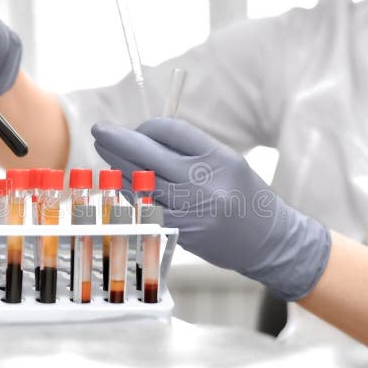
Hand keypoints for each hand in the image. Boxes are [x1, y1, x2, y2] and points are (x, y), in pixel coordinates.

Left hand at [92, 118, 331, 300]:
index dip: (147, 127)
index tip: (138, 128)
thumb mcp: (227, 161)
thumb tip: (144, 135)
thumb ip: (189, 149)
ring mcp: (190, 209)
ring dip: (118, 166)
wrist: (268, 241)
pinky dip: (131, 192)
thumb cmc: (245, 196)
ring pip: (140, 181)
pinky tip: (122, 182)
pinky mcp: (180, 231)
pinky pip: (145, 207)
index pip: (170, 130)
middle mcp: (204, 182)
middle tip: (100, 130)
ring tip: (106, 153)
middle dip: (118, 140)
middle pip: (147, 154)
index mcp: (218, 157)